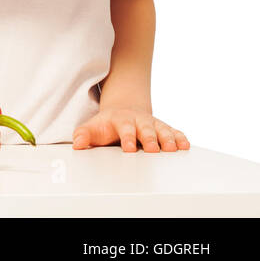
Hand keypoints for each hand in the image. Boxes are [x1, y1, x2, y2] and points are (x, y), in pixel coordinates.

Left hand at [73, 106, 189, 151]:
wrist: (123, 110)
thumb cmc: (107, 124)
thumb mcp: (93, 127)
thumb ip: (84, 135)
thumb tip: (77, 144)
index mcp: (121, 120)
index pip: (125, 129)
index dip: (127, 138)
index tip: (129, 148)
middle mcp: (139, 121)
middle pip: (146, 129)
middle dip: (150, 139)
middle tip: (153, 150)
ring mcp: (153, 124)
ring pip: (163, 130)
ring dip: (168, 139)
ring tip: (173, 149)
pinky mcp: (164, 129)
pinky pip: (175, 132)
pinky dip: (180, 138)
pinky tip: (185, 146)